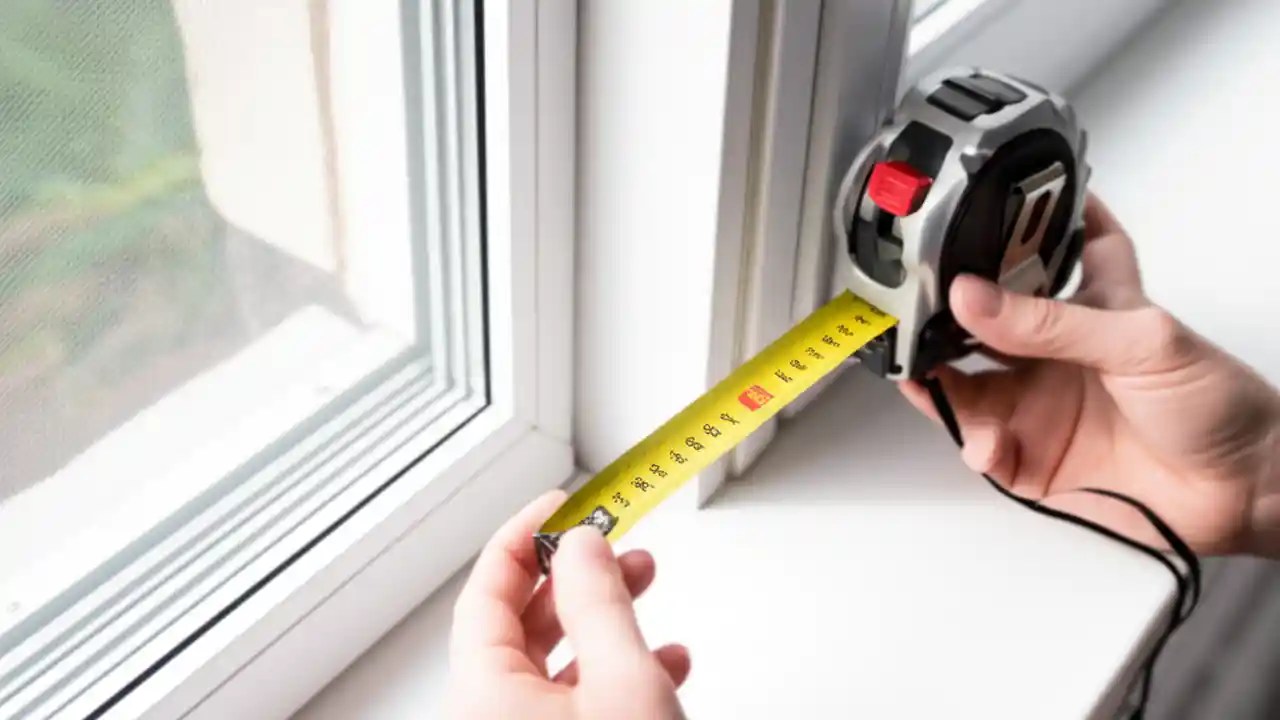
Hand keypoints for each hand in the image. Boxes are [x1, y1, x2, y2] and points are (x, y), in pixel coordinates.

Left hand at [448, 491, 689, 718]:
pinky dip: (613, 675)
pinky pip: (572, 704)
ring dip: (603, 621)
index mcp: (483, 692)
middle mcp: (488, 715)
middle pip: (520, 622)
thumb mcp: (624, 682)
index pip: (486, 589)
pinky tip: (663, 662)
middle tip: (612, 542)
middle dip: (576, 576)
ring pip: (553, 663)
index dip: (524, 537)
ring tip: (644, 586)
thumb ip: (600, 605)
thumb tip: (581, 546)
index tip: (560, 506)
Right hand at [901, 196, 1279, 555]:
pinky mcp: (1032, 460)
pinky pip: (981, 446)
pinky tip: (984, 441)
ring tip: (926, 376)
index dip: (1021, 225)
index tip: (977, 200)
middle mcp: (1057, 353)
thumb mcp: (1140, 342)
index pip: (1056, 249)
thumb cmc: (1219, 405)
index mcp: (1091, 308)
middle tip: (909, 310)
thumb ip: (1051, 322)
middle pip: (983, 324)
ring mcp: (1040, 406)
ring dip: (940, 381)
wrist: (1242, 493)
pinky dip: (973, 442)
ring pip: (967, 386)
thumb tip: (972, 297)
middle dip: (941, 316)